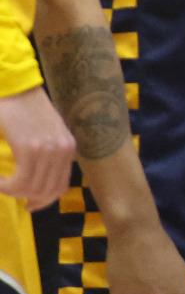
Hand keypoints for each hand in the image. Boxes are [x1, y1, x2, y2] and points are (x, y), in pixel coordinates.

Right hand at [0, 86, 75, 208]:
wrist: (15, 88)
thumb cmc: (25, 110)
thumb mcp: (44, 134)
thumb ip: (46, 156)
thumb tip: (35, 185)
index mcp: (69, 147)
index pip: (61, 186)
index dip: (44, 200)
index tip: (30, 204)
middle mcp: (63, 150)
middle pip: (48, 192)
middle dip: (29, 200)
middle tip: (12, 195)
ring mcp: (48, 149)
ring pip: (32, 189)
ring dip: (13, 192)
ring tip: (1, 184)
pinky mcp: (30, 148)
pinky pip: (20, 181)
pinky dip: (6, 187)